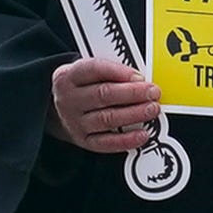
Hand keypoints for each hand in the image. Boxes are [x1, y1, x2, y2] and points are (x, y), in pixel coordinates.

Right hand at [49, 54, 168, 157]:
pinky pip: (106, 143)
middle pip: (102, 95)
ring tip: (152, 109)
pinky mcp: (83, 140)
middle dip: (132, 93)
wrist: (60, 111)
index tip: (140, 75)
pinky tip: (142, 134)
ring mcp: (75, 122)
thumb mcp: (88, 72)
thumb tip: (141, 79)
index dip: (119, 72)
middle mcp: (69, 99)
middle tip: (153, 92)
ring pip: (107, 119)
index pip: (94, 69)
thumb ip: (111, 72)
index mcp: (68, 76)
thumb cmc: (82, 87)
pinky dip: (126, 140)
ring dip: (133, 114)